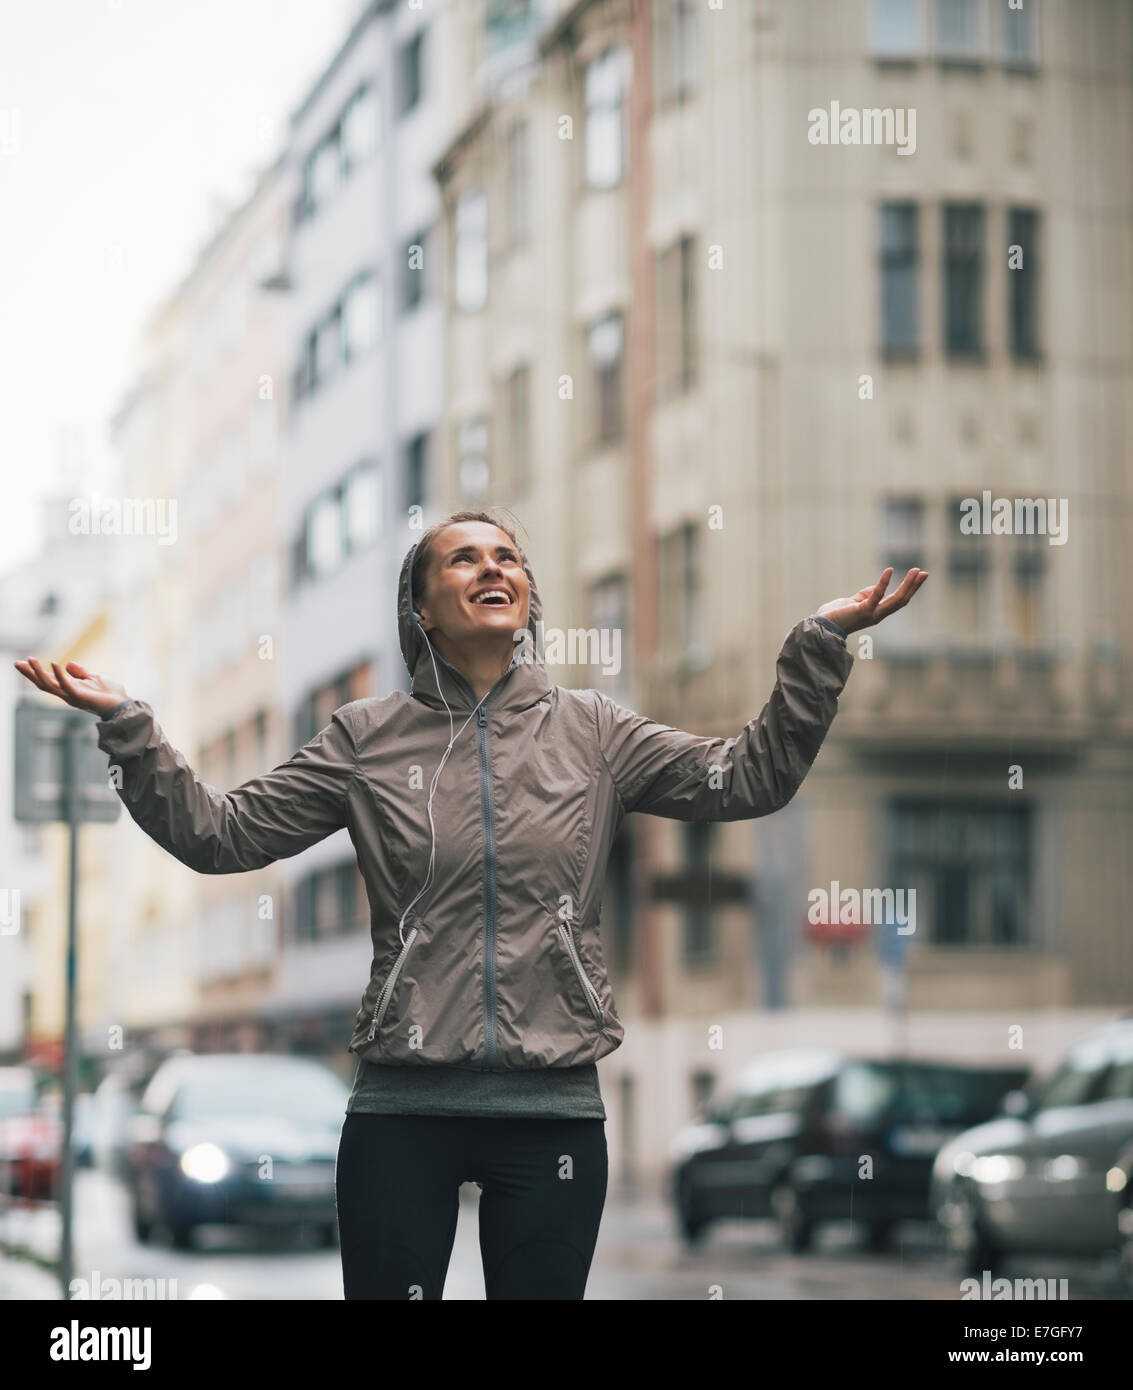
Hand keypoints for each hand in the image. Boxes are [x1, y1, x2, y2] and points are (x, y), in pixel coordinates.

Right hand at [13, 658, 128, 717]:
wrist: (123, 705)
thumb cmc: (110, 694)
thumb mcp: (94, 678)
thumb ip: (80, 672)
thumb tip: (67, 664)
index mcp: (70, 688)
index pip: (48, 679)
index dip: (35, 672)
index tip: (23, 662)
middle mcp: (67, 693)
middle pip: (43, 684)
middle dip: (30, 674)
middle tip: (16, 663)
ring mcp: (73, 696)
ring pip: (50, 685)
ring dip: (39, 672)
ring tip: (30, 660)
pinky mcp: (81, 696)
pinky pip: (67, 685)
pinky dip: (60, 674)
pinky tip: (54, 663)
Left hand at [817, 567, 927, 635]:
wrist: (821, 626)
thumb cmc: (836, 615)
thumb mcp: (855, 601)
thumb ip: (867, 594)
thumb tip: (878, 586)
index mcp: (877, 613)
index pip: (898, 601)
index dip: (910, 589)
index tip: (919, 576)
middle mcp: (878, 615)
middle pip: (902, 601)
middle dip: (914, 586)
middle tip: (924, 573)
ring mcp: (872, 614)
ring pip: (896, 600)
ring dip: (907, 585)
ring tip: (915, 571)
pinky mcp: (863, 611)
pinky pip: (876, 596)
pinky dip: (884, 583)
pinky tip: (890, 571)